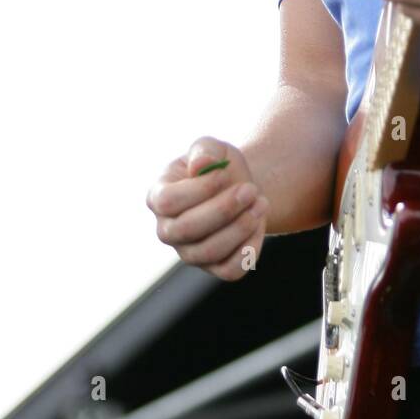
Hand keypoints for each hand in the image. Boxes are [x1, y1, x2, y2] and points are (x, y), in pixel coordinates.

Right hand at [146, 137, 268, 281]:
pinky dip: (249, 249)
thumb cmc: (219, 167)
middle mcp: (168, 230)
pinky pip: (230, 270)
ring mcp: (189, 253)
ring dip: (241, 227)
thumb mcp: (212, 148)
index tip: (224, 173)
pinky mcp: (214, 267)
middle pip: (187, 229)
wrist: (239, 187)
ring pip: (210, 251)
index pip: (168, 201)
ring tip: (261, 202)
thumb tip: (201, 165)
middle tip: (251, 189)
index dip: (198, 189)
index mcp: (158, 197)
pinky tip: (259, 223)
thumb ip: (204, 151)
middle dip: (223, 209)